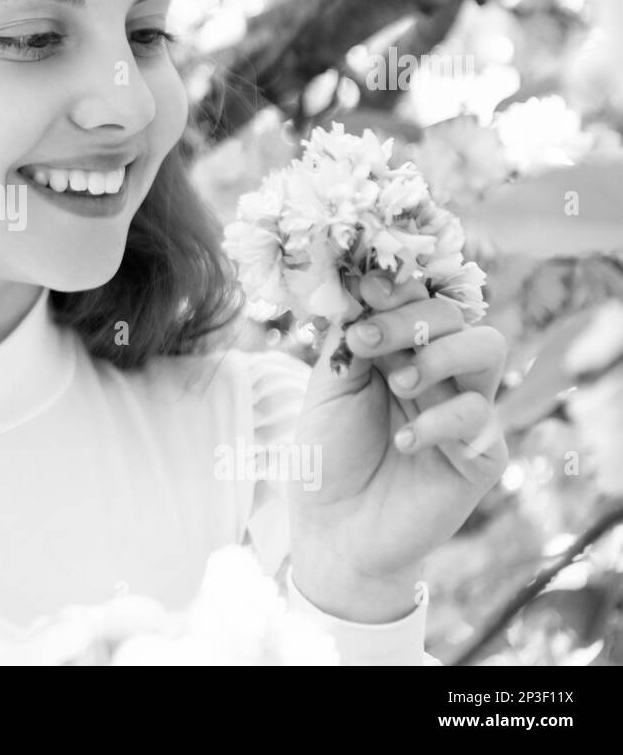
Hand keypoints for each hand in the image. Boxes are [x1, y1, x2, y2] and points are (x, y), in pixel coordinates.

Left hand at [287, 270, 508, 622]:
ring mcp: (465, 410)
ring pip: (487, 349)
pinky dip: (439, 422)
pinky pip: (481, 418)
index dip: (395, 290)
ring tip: (399, 384)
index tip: (364, 288)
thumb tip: (360, 287)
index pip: (415, 302)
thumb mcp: (329, 389)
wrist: (334, 529)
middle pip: (455, 316)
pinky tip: (403, 441)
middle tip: (366, 341)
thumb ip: (349, 342)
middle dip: (408, 318)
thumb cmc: (327, 456)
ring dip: (441, 355)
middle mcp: (439, 373)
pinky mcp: (483, 454)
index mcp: (400, 352)